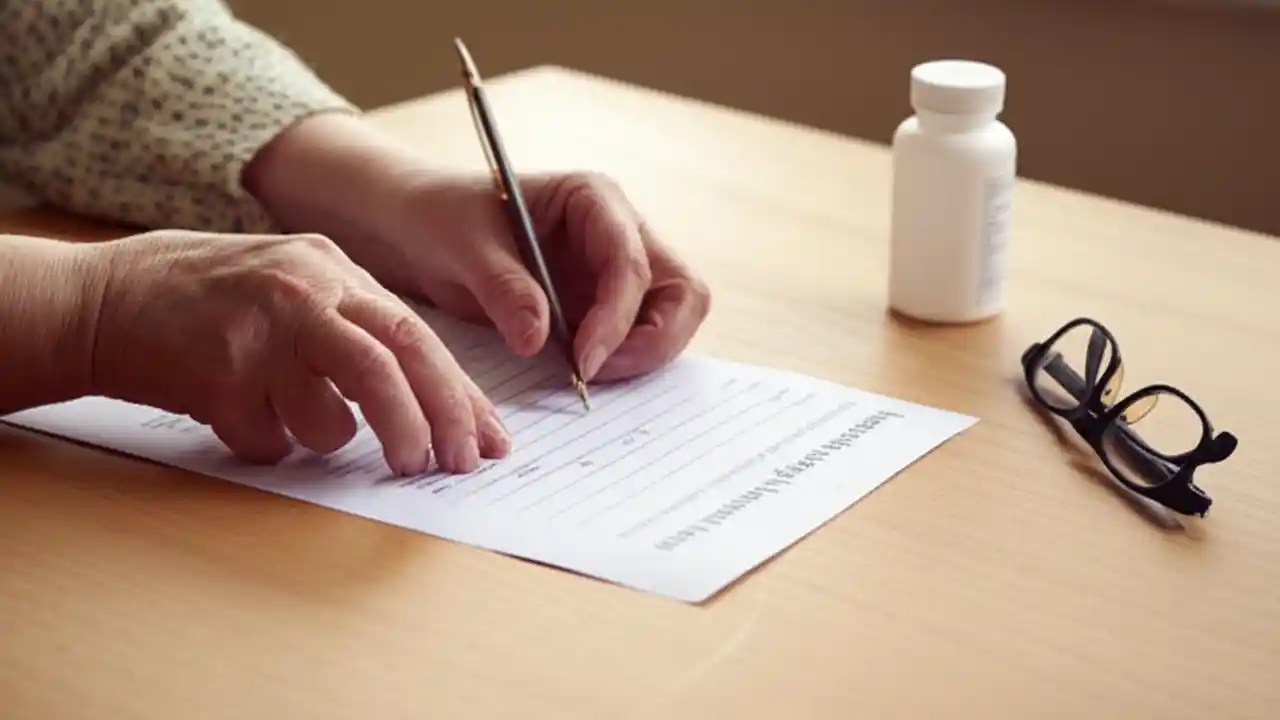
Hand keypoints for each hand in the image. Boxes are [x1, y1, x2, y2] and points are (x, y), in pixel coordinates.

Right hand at [92, 230, 510, 474]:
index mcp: (330, 269)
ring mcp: (257, 334)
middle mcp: (300, 292)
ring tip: (297, 420)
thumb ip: (357, 327)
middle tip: (452, 465)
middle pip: (392, 361)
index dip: (459, 393)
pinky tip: (240, 414)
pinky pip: (270, 442)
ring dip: (329, 437)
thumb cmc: (211, 301)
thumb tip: (434, 400)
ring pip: (332, 419)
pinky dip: (268, 444)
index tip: (489, 439)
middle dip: (432, 421)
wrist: (102, 299)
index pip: (416, 335)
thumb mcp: (293, 286)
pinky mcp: (216, 378)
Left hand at [369, 171, 711, 381]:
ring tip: (583, 375)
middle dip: (654, 340)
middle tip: (598, 375)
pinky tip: (577, 374)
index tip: (584, 360)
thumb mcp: (462, 245)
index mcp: (593, 199)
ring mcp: (616, 274)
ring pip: (671, 321)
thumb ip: (503, 287)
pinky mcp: (603, 308)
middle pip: (682, 291)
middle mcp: (620, 233)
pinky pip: (637, 342)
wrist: (416, 230)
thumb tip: (538, 340)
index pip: (632, 261)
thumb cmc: (440, 217)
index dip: (617, 316)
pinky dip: (621, 364)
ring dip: (641, 356)